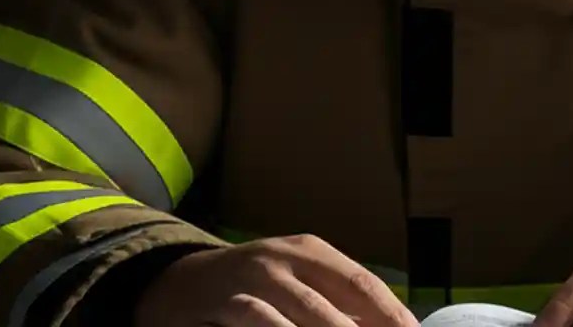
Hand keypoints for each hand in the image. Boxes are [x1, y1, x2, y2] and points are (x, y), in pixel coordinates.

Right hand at [133, 234, 419, 326]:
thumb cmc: (253, 288)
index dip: (392, 312)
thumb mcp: (296, 285)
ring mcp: (256, 277)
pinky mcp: (226, 301)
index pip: (363, 283)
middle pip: (341, 297)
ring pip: (306, 312)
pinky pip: (261, 320)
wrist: (181, 282)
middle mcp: (287, 258)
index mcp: (313, 252)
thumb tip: (388, 324)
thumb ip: (334, 304)